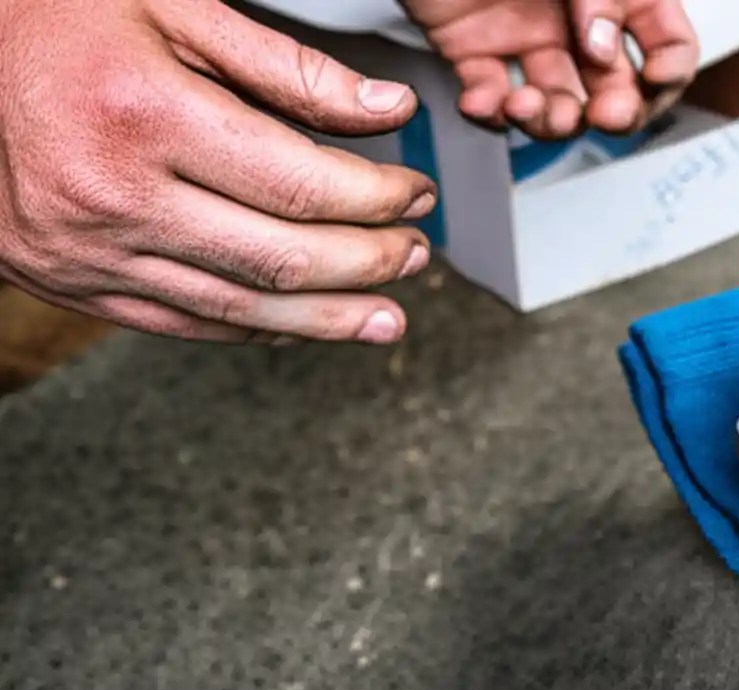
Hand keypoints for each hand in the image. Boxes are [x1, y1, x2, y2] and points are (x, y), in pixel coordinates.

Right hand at [0, 0, 437, 344]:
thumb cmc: (43, 19)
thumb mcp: (168, 6)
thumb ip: (286, 66)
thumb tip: (387, 108)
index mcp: (144, 116)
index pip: (302, 187)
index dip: (378, 199)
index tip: (415, 193)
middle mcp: (113, 197)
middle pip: (284, 259)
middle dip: (371, 263)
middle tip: (416, 253)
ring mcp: (88, 254)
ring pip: (242, 310)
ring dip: (330, 320)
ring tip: (387, 316)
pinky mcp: (72, 284)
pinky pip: (185, 325)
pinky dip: (258, 331)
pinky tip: (304, 325)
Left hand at [402, 0, 698, 138]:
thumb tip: (604, 48)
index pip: (666, 41)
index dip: (668, 69)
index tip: (651, 80)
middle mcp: (575, 18)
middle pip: (615, 87)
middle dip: (614, 111)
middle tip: (605, 116)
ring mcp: (527, 36)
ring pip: (555, 104)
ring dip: (549, 121)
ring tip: (529, 107)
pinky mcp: (472, 49)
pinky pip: (489, 97)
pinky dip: (488, 112)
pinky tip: (484, 102)